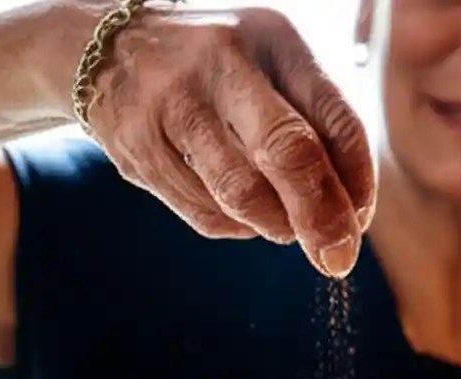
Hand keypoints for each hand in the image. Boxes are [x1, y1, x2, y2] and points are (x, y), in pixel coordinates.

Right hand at [72, 4, 374, 277]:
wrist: (102, 48)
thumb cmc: (218, 67)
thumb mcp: (271, 65)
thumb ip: (316, 124)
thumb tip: (350, 216)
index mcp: (272, 37)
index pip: (335, 118)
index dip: (357, 181)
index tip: (358, 219)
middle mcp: (222, 60)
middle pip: (288, 152)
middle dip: (321, 217)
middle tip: (337, 258)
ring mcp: (173, 101)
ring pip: (241, 192)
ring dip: (275, 224)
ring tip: (283, 227)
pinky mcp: (137, 145)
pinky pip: (202, 210)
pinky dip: (233, 225)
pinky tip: (240, 215)